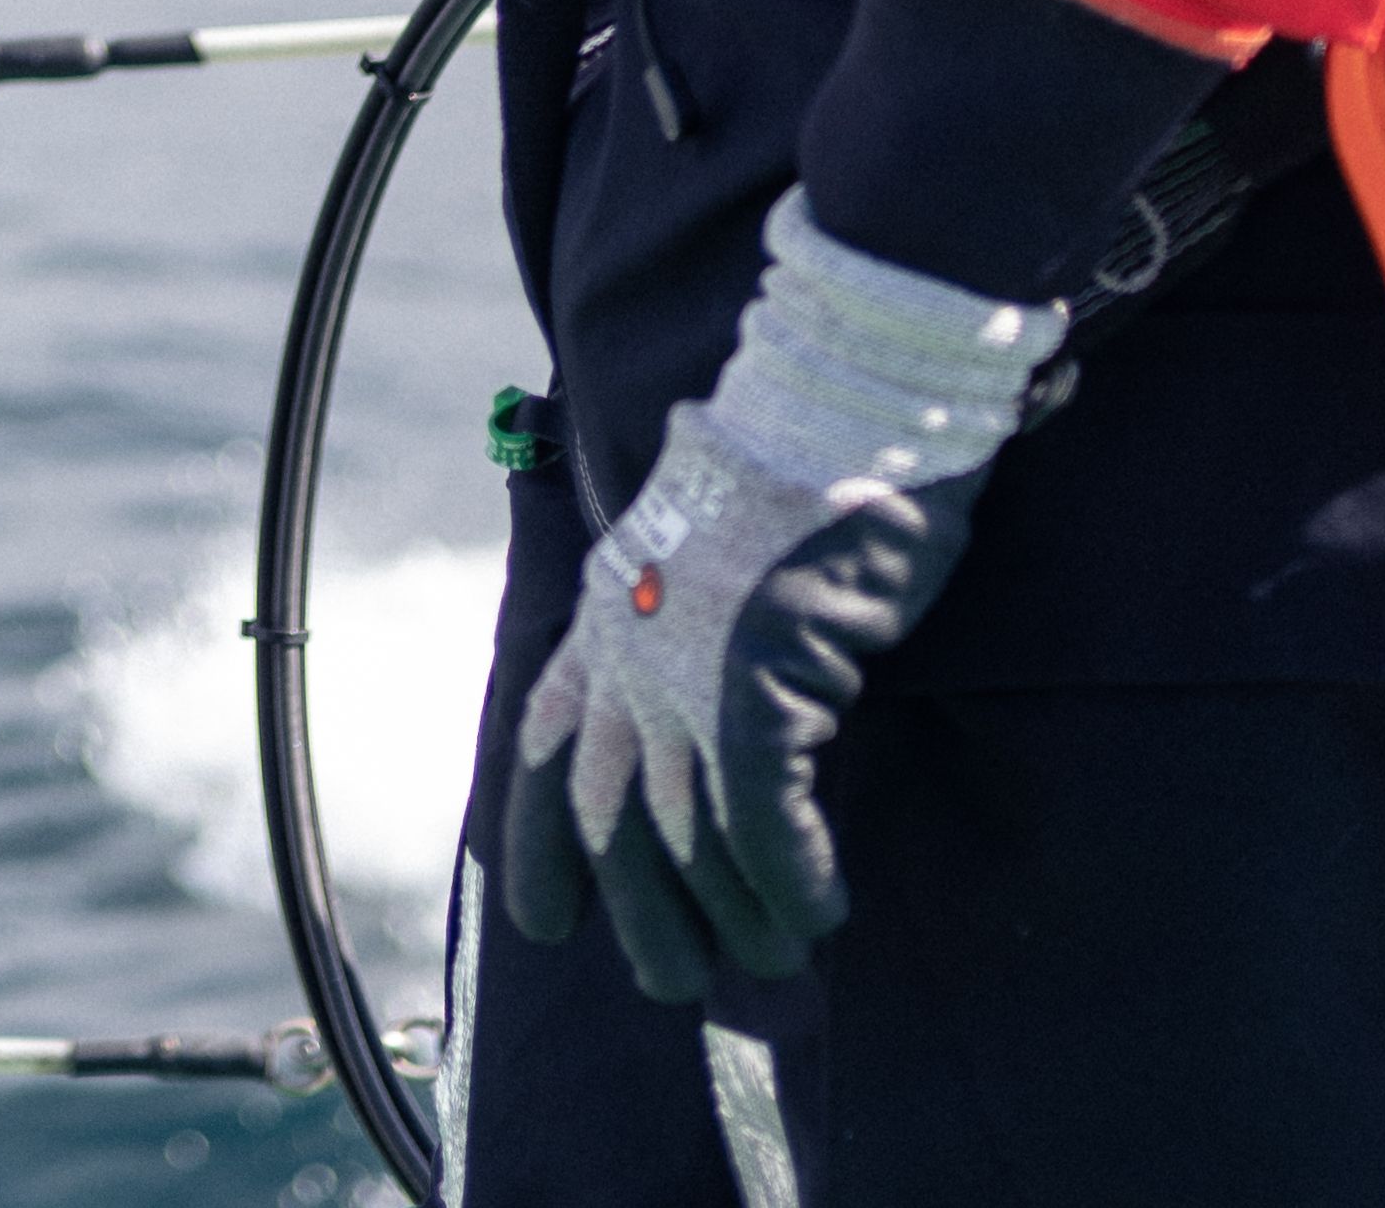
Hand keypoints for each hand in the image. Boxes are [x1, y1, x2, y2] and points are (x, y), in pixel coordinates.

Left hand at [499, 197, 1053, 999]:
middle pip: (608, 818)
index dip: (538, 842)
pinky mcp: (758, 679)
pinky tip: (822, 911)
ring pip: (686, 837)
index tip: (545, 921)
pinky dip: (790, 881)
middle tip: (681, 983)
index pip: (548, 744)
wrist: (846, 400)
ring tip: (778, 960)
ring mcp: (686, 665)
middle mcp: (627, 644)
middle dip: (642, 916)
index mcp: (607, 607)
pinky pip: (762, 821)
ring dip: (734, 916)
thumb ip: (691, 621)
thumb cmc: (802, 467)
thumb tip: (722, 704)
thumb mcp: (713, 547)